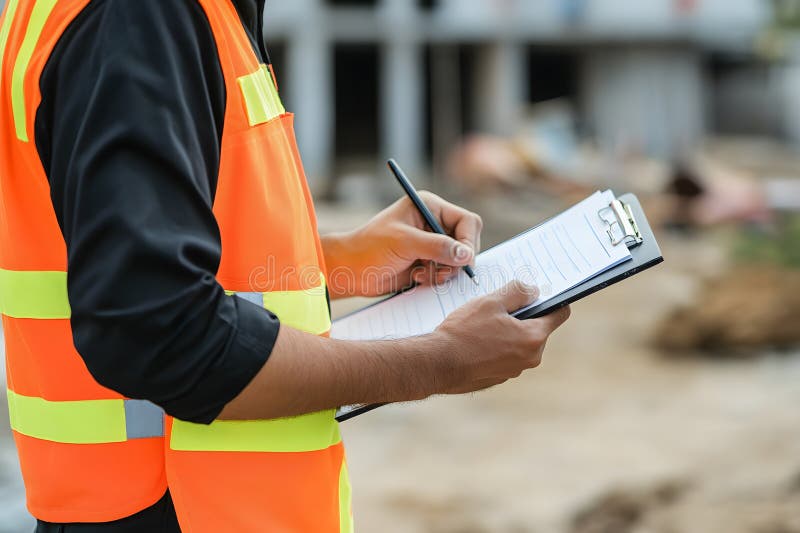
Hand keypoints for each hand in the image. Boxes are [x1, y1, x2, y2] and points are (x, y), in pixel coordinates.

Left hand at [322, 192, 481, 297]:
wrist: (351, 270)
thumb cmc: (370, 248)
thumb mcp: (404, 243)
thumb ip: (437, 247)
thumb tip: (466, 255)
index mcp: (430, 207)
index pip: (466, 221)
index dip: (468, 241)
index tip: (463, 260)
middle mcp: (434, 223)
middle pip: (467, 242)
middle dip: (456, 260)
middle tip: (440, 270)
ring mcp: (432, 243)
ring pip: (459, 260)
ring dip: (445, 271)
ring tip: (422, 274)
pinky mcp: (428, 262)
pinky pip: (447, 272)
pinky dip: (437, 278)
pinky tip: (417, 277)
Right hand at [430, 280, 570, 394]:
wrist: (438, 363)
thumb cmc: (464, 332)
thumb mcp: (492, 302)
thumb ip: (518, 292)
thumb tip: (533, 291)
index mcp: (533, 337)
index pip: (560, 314)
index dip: (553, 300)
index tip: (540, 293)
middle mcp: (530, 358)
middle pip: (537, 329)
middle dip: (523, 316)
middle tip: (499, 307)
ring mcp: (514, 370)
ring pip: (519, 343)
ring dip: (508, 332)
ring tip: (482, 324)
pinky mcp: (498, 378)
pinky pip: (505, 356)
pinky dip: (496, 347)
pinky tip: (476, 340)